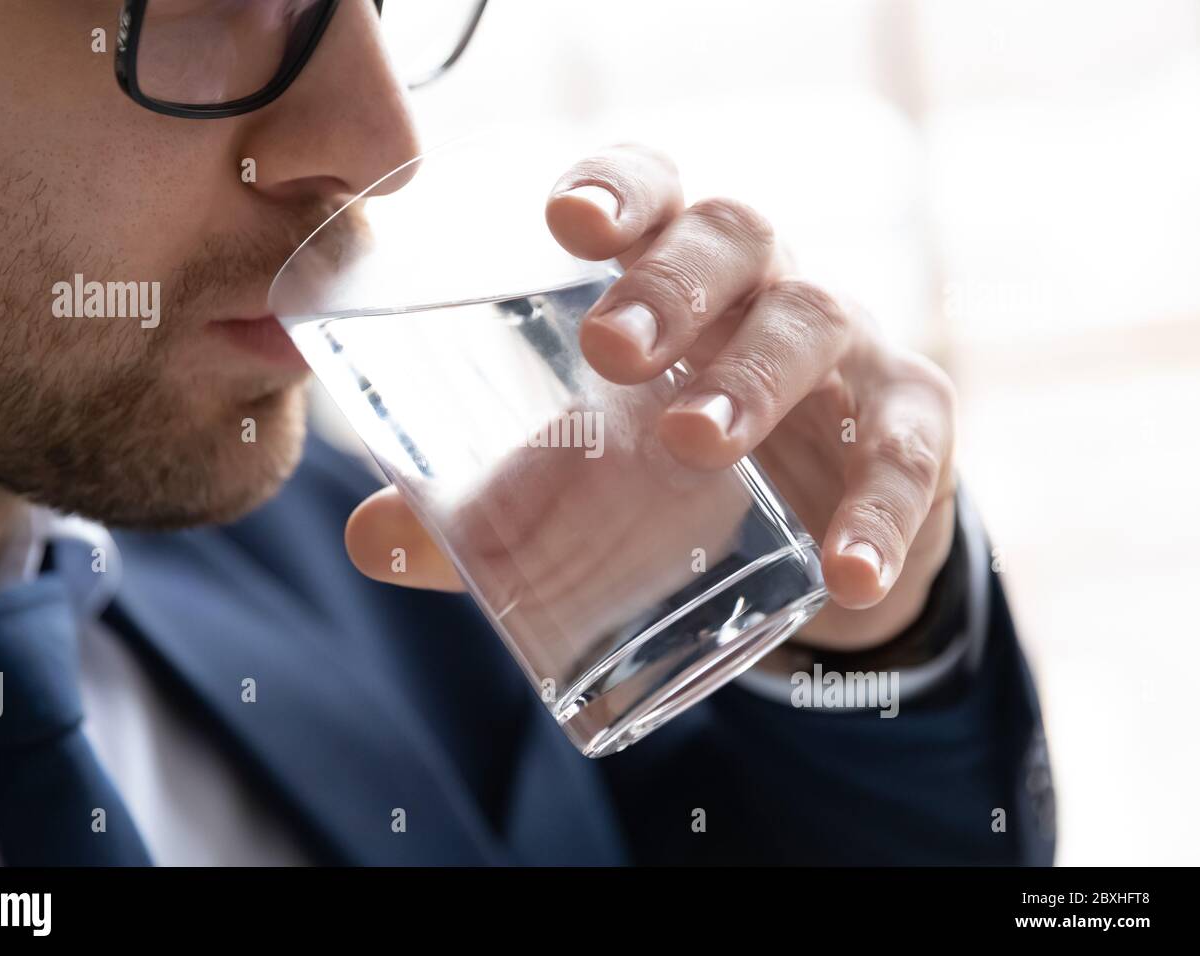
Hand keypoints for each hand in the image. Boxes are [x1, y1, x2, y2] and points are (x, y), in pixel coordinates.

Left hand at [345, 144, 957, 650]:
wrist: (813, 534)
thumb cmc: (681, 471)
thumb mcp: (586, 477)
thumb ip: (489, 505)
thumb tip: (368, 539)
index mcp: (675, 278)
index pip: (652, 195)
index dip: (616, 189)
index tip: (563, 218)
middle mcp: (761, 293)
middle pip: (732, 237)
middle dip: (669, 282)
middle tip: (609, 348)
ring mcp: (846, 352)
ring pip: (813, 324)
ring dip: (753, 377)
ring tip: (695, 441)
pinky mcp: (910, 428)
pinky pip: (910, 455)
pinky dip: (882, 510)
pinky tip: (843, 570)